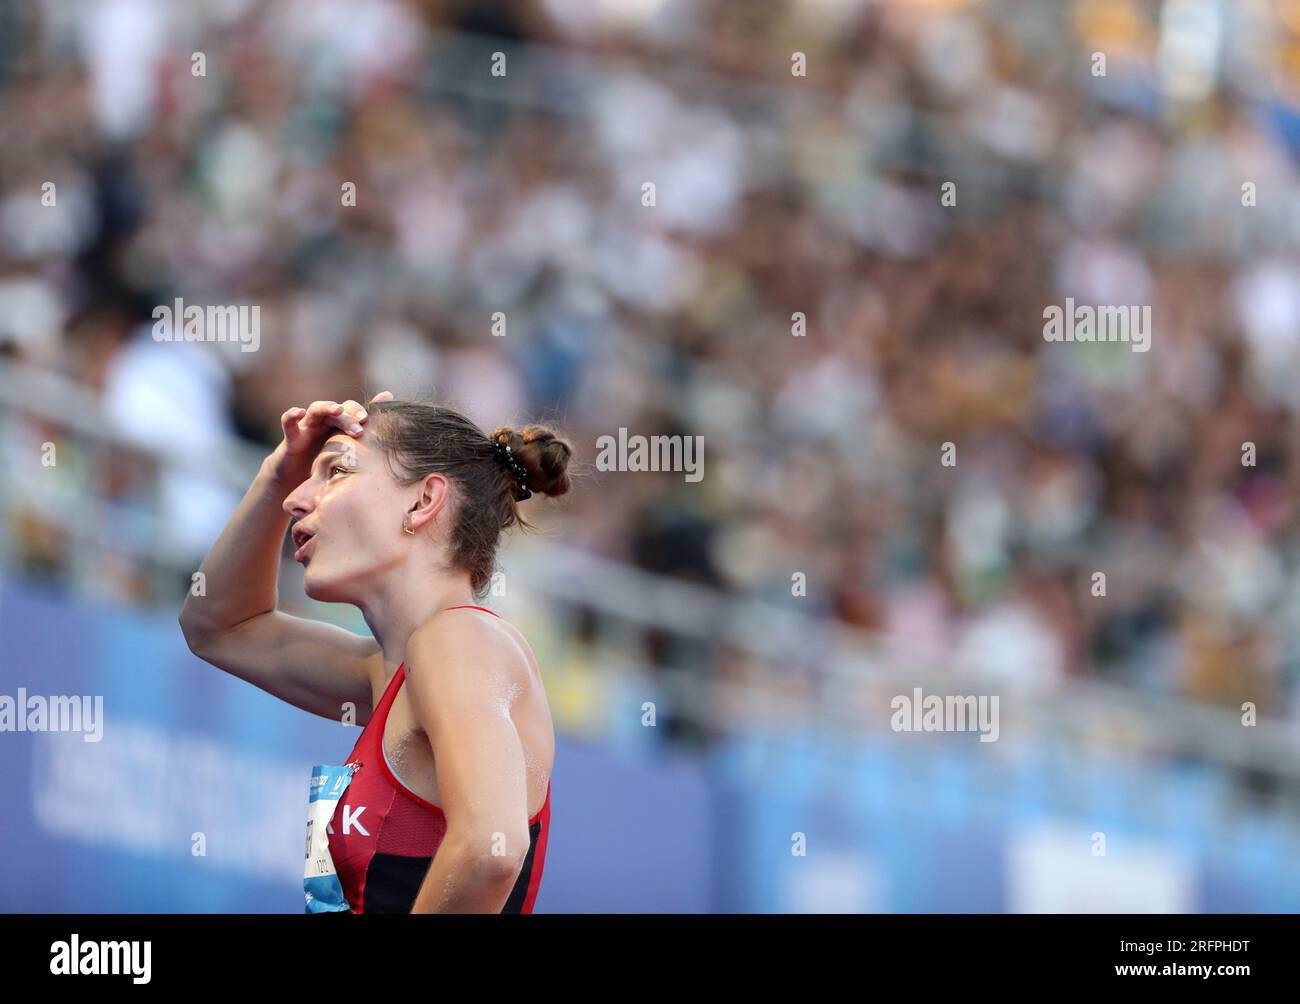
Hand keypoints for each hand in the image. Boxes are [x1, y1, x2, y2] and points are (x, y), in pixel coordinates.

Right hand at [266, 391, 393, 485]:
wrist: (297, 478)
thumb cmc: (325, 461)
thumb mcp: (346, 454)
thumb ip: (363, 440)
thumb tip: (388, 427)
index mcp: (339, 425)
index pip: (352, 411)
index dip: (362, 413)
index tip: (374, 421)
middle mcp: (324, 422)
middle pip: (338, 410)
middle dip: (350, 414)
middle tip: (361, 422)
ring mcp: (307, 427)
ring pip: (316, 409)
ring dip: (328, 408)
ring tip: (338, 410)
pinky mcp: (291, 437)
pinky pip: (288, 422)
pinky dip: (291, 415)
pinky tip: (299, 412)